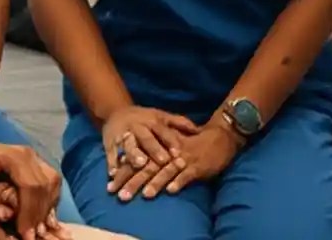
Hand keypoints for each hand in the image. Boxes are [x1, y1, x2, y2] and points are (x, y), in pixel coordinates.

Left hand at [0, 135, 63, 239]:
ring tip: (38, 230)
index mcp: (12, 157)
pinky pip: (51, 183)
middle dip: (40, 214)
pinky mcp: (36, 165)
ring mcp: (34, 158)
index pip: (30, 185)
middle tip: (32, 237)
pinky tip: (44, 219)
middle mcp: (28, 155)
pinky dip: (50, 201)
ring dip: (48, 208)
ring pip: (52, 183)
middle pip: (45, 186)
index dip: (29, 211)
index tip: (23, 233)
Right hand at [103, 107, 198, 199]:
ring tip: (138, 164)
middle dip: (154, 149)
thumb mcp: (162, 117)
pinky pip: (111, 153)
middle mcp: (138, 127)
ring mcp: (123, 134)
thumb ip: (180, 123)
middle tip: (163, 161)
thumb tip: (200, 130)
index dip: (171, 142)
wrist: (116, 112)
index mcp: (152, 121)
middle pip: (147, 138)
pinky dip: (112, 163)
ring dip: (133, 154)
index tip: (179, 154)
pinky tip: (114, 174)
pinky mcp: (109, 142)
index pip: (163, 132)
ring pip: (128, 145)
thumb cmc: (144, 118)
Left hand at [116, 121, 240, 200]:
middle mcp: (170, 152)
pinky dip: (179, 181)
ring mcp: (185, 158)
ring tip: (144, 195)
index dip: (124, 171)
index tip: (110, 183)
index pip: (139, 159)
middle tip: (120, 195)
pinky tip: (171, 190)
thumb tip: (135, 164)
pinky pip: (187, 174)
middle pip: (148, 167)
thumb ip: (156, 153)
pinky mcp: (198, 166)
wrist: (221, 135)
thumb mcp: (173, 143)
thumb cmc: (195, 142)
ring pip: (166, 171)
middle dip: (133, 181)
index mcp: (162, 147)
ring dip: (155, 183)